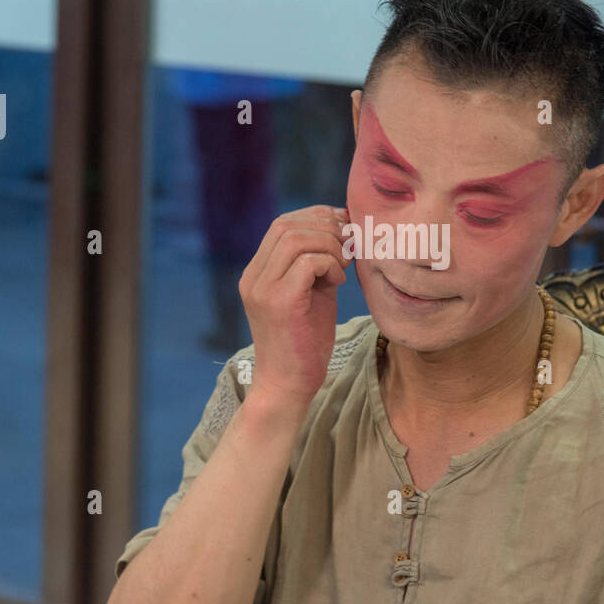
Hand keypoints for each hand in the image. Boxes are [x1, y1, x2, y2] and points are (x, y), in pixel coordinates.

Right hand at [237, 205, 351, 407]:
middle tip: (350, 245)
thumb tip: (344, 230)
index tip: (344, 229)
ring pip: (297, 238)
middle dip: (325, 226)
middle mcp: (254, 277)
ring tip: (344, 266)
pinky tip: (339, 284)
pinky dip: (330, 265)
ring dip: (330, 246)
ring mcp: (262, 289)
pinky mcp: (279, 302)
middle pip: (287, 225)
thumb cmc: (305, 343)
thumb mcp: (312, 294)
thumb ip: (319, 263)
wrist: (289, 386)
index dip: (316, 217)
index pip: (282, 224)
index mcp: (257, 273)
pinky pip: (308, 262)